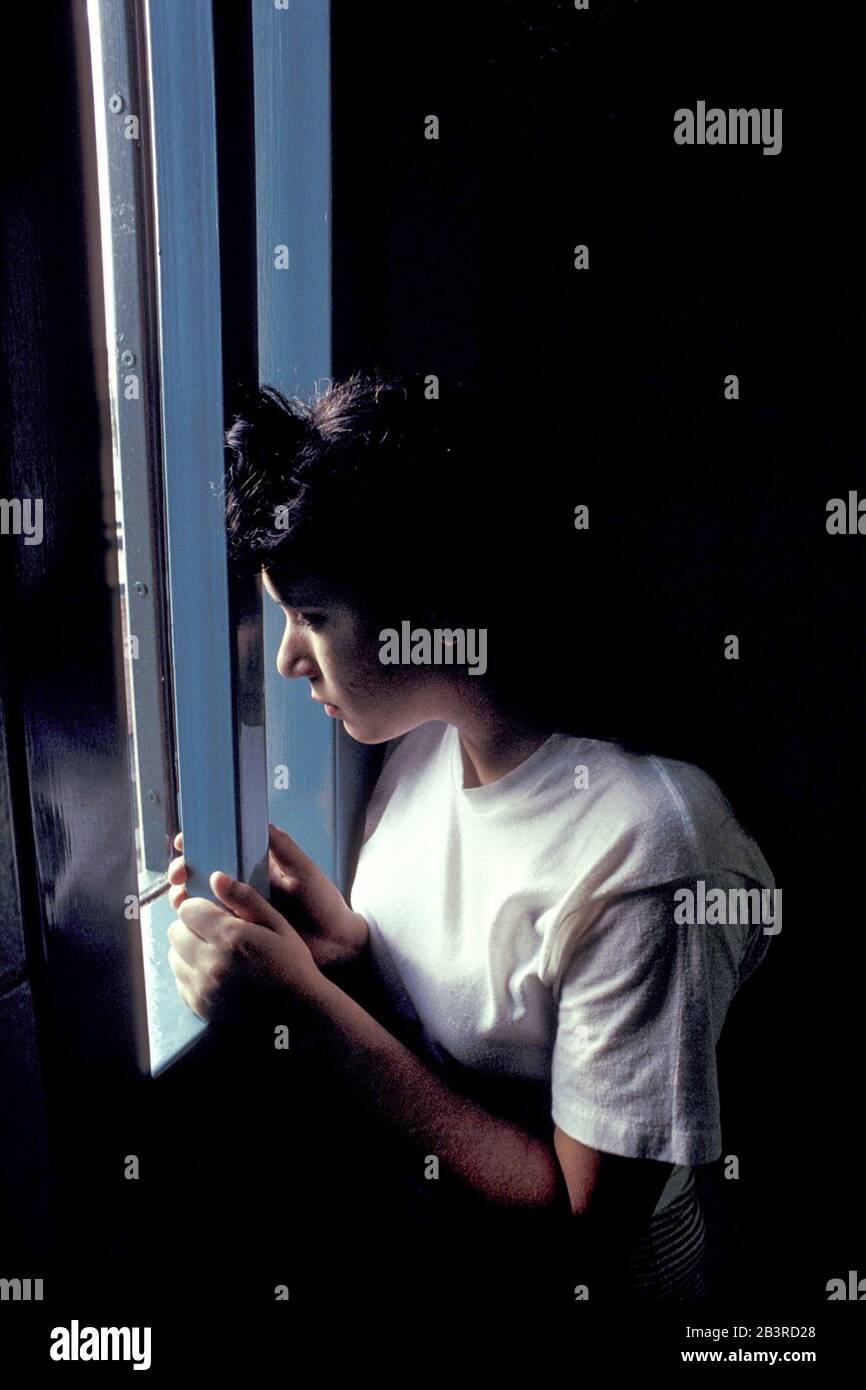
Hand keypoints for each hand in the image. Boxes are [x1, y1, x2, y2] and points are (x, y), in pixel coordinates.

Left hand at [167, 868, 320, 1022]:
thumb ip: (245, 899)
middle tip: (214, 932)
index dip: (200, 907)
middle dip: (191, 927)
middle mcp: (210, 963)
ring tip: (214, 953)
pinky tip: (214, 973)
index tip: (214, 912)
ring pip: (173, 956)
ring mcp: (203, 987)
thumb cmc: (292, 963)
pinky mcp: (200, 1006)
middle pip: (175, 931)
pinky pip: (180, 980)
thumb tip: (215, 877)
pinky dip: (191, 973)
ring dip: (188, 950)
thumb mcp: (277, 924)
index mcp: (229, 937)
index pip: (187, 910)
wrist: (298, 1012)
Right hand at [168, 824, 367, 969]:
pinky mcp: (240, 932)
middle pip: (203, 872)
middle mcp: (244, 883)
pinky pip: (212, 925)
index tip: (185, 843)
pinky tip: (191, 922)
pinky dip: (197, 921)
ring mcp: (240, 908)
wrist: (336, 946)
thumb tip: (261, 821)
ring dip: (185, 896)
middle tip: (179, 875)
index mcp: (257, 863)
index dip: (199, 842)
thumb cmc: (324, 904)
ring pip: (202, 898)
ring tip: (181, 899)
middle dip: (184, 870)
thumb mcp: (305, 871)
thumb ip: (284, 848)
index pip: (221, 846)